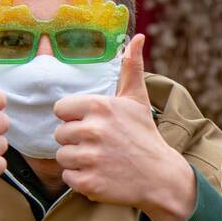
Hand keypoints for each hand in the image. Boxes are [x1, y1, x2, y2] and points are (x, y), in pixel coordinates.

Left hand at [53, 34, 196, 220]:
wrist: (161, 177)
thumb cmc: (144, 135)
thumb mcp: (137, 100)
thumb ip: (131, 68)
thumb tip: (138, 37)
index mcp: (99, 106)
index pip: (60, 110)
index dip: (74, 118)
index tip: (93, 125)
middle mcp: (92, 130)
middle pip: (60, 134)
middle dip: (76, 141)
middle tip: (100, 146)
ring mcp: (90, 158)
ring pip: (62, 156)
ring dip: (77, 161)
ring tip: (100, 160)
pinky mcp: (89, 183)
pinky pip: (67, 178)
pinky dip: (81, 180)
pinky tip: (100, 175)